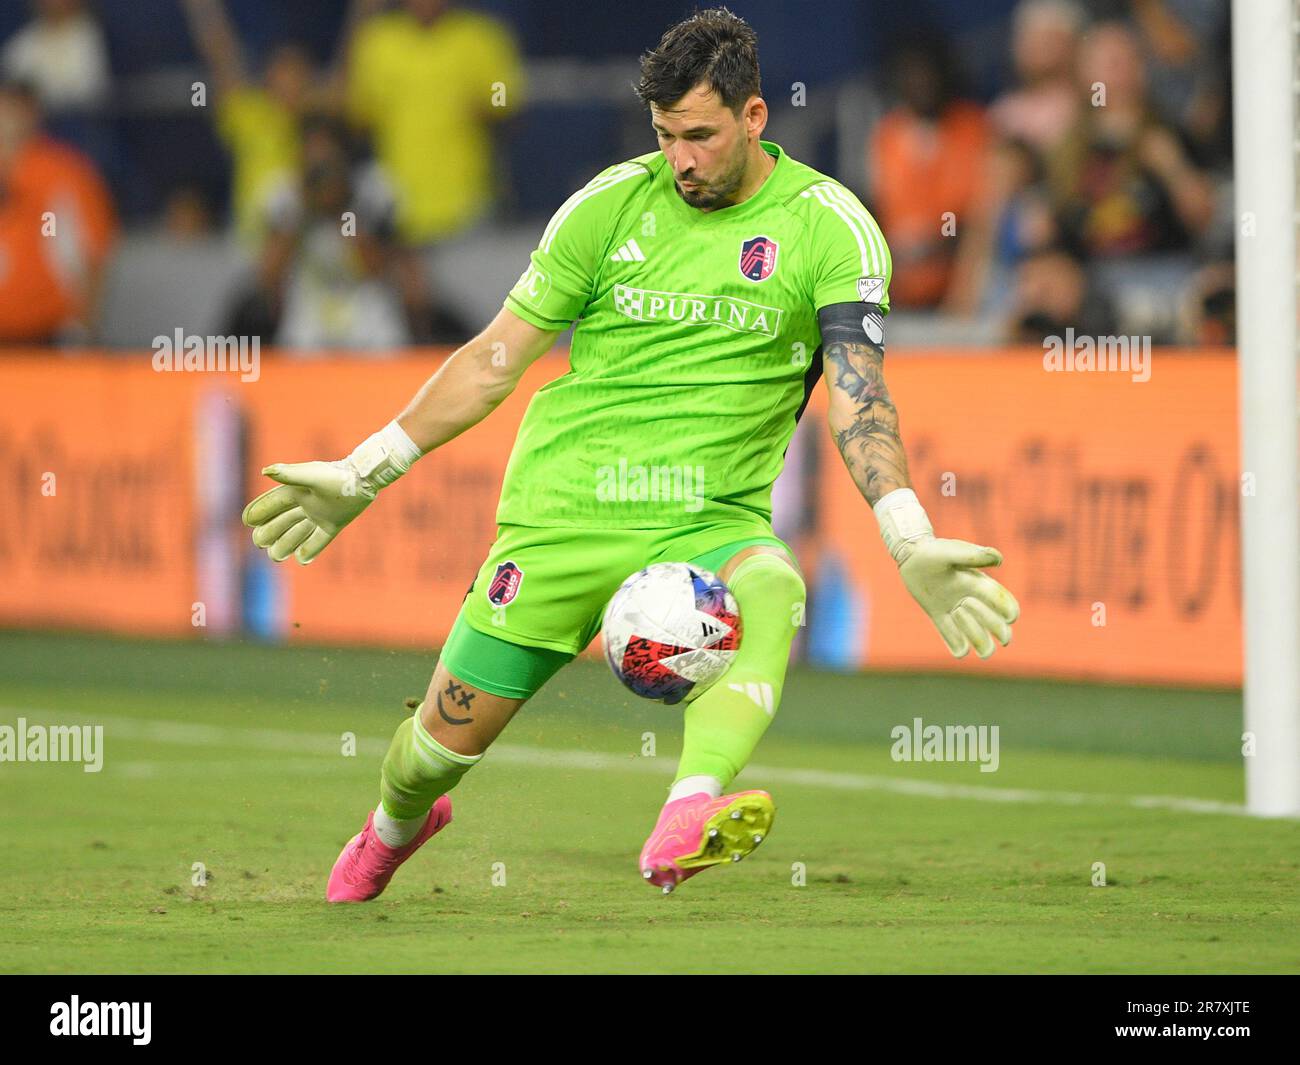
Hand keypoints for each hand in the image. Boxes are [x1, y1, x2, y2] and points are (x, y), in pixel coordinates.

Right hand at [242, 460, 374, 564]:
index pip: (274, 502)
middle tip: (258, 541)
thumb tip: (264, 471)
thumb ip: (290, 475)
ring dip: (286, 543)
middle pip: (284, 520)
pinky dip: (311, 549)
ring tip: (274, 556)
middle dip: (270, 531)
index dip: (260, 510)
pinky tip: (302, 560)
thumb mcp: (312, 475)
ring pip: (298, 532)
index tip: (247, 520)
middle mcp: (307, 503)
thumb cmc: (337, 475)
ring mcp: (321, 514)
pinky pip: (320, 539)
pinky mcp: (334, 523)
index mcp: (299, 490)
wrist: (364, 479)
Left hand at [897, 538, 1019, 658]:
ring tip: (955, 613)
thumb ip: (973, 556)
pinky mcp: (941, 619)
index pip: (1007, 608)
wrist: (912, 556)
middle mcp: (974, 602)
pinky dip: (958, 647)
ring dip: (976, 636)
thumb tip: (999, 560)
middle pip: (999, 629)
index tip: (1000, 610)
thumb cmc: (933, 551)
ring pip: (982, 643)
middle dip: (992, 624)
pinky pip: (957, 645)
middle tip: (965, 603)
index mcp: (981, 587)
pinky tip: (950, 633)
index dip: (1009, 613)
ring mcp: (958, 613)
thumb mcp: (952, 552)